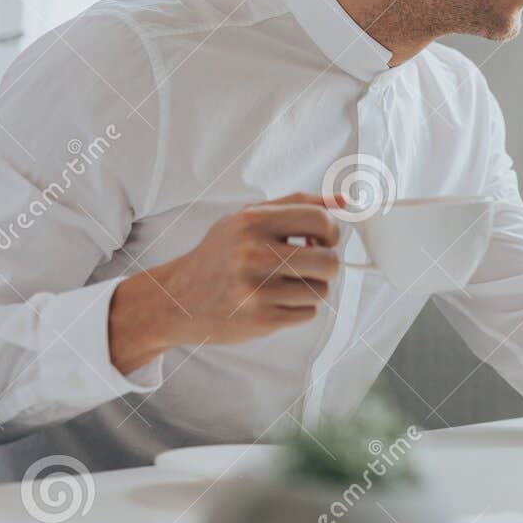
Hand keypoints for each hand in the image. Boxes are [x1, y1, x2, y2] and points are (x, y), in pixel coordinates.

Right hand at [109, 191, 345, 374]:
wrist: (178, 299)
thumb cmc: (220, 254)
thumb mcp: (248, 217)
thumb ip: (296, 204)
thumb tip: (344, 202)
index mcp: (252, 221)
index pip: (320, 220)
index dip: (331, 231)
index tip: (322, 239)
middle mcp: (254, 254)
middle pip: (329, 262)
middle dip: (327, 264)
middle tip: (310, 264)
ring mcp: (257, 290)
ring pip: (321, 290)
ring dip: (312, 288)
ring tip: (286, 283)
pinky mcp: (261, 320)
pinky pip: (308, 312)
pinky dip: (299, 307)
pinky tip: (276, 300)